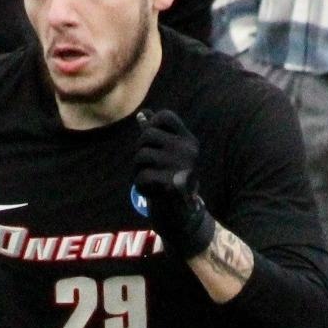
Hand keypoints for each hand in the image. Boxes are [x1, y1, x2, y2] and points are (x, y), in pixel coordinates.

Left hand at [133, 109, 216, 257]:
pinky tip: (151, 191)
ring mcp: (181, 167)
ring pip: (141, 156)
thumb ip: (157, 133)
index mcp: (189, 141)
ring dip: (137, 169)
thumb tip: (143, 113)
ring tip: (149, 178)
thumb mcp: (168, 154)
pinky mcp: (172, 185)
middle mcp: (188, 150)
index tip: (151, 141)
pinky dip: (140, 186)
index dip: (151, 124)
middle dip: (139, 150)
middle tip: (146, 165)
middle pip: (146, 135)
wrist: (182, 214)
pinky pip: (141, 177)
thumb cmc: (172, 180)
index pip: (164, 116)